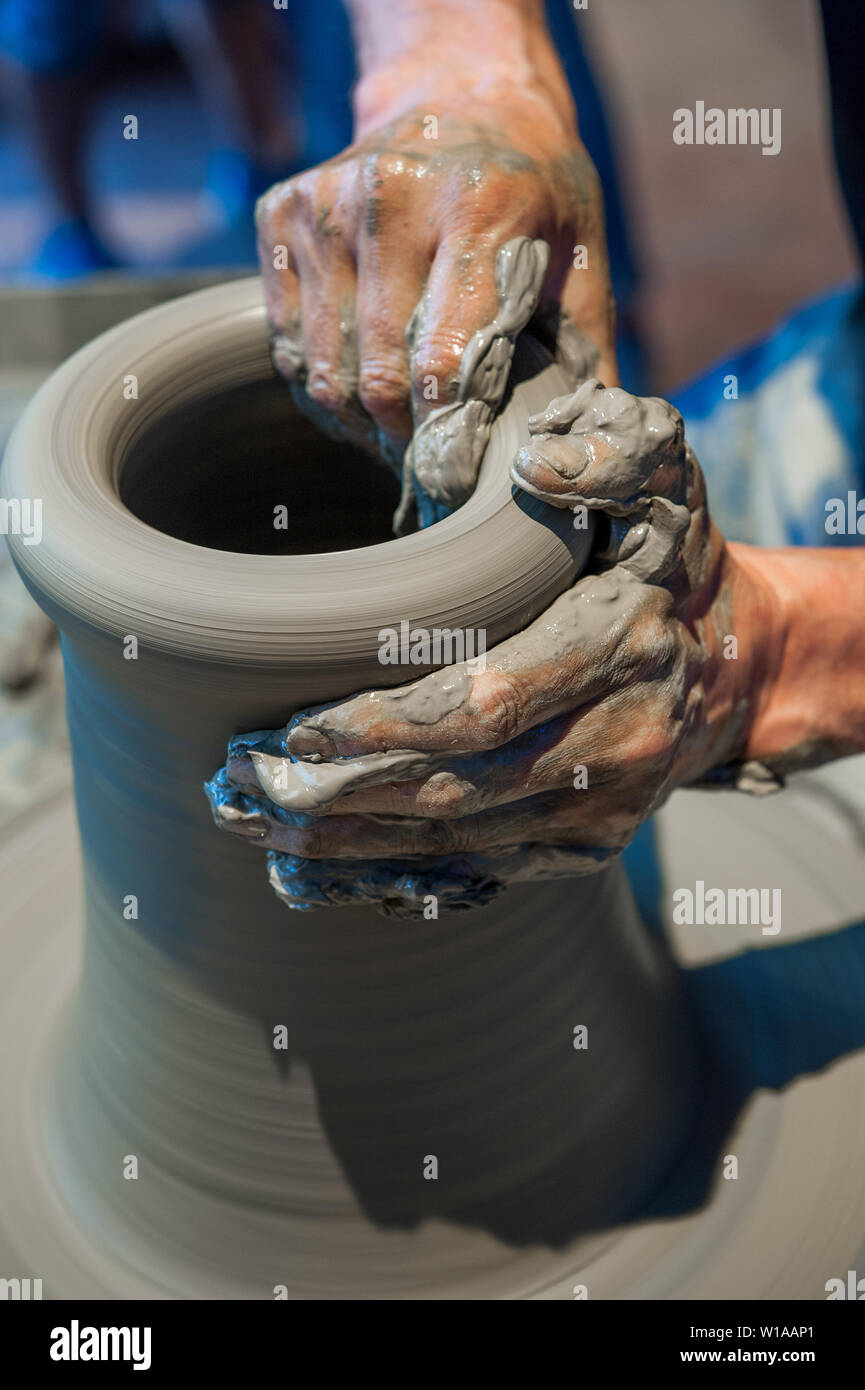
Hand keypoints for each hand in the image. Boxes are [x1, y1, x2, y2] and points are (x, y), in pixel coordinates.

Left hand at [208, 381, 783, 912]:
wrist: (736, 663)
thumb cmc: (670, 559)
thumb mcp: (668, 478)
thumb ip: (617, 454)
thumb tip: (542, 465)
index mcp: (624, 648)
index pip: (484, 703)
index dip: (384, 726)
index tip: (293, 729)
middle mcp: (618, 744)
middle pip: (455, 789)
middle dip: (338, 795)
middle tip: (237, 783)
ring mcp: (604, 811)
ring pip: (455, 842)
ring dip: (343, 843)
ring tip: (247, 821)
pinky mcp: (584, 849)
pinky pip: (477, 875)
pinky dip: (388, 879)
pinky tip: (309, 872)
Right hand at [255, 86, 615, 525]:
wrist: (460, 94)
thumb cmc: (533, 191)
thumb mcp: (583, 255)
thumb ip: (585, 352)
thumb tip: (588, 449)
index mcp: (479, 206)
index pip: (441, 360)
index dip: (445, 438)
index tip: (456, 484)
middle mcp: (389, 198)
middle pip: (378, 378)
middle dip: (405, 439)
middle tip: (433, 457)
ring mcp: (326, 205)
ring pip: (324, 371)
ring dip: (360, 421)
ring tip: (398, 428)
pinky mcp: (282, 216)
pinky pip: (288, 345)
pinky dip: (322, 384)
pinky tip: (362, 385)